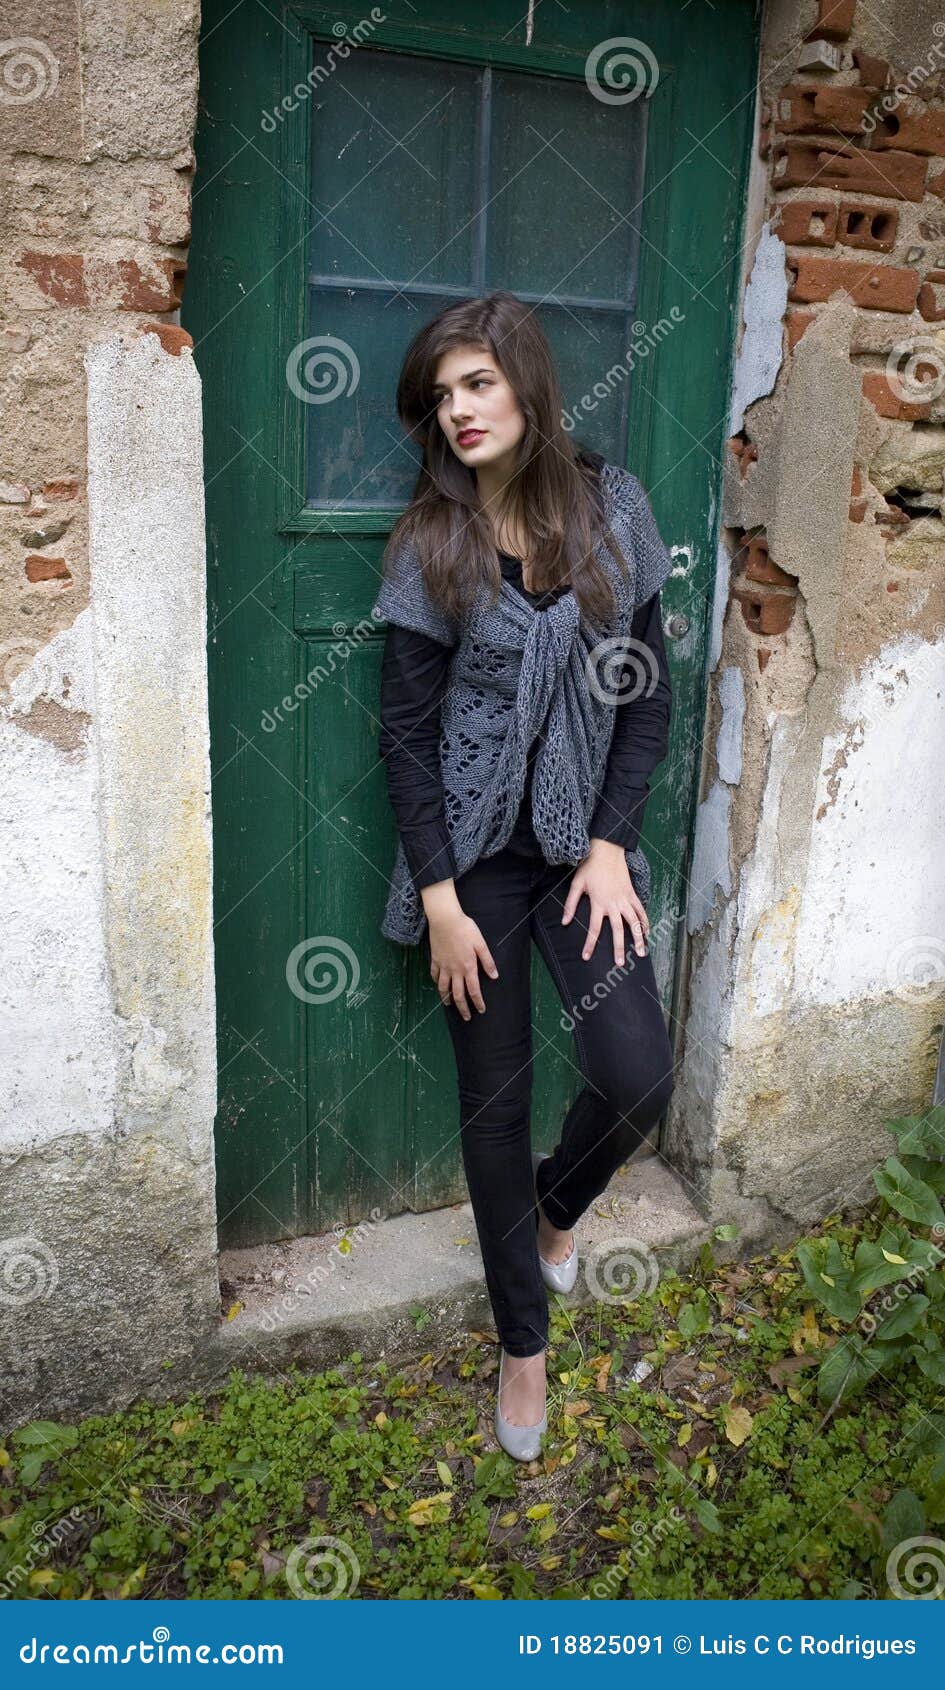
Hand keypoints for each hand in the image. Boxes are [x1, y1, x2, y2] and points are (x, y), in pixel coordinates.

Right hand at [423, 886, 498, 1020]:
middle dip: (463, 1008)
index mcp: (468, 967)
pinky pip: (434, 975)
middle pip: (458, 994)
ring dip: (447, 999)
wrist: (445, 919)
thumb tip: (495, 976)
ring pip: (443, 988)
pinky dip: (436, 983)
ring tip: (449, 1005)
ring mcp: (443, 966)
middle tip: (466, 1017)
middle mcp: (455, 970)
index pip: (474, 990)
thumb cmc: (465, 929)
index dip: (478, 1002)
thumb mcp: (481, 944)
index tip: (481, 1010)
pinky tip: (438, 985)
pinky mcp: (435, 960)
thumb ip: (487, 961)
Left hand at [560, 838, 648, 965]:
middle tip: (621, 964)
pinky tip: (648, 932)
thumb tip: (565, 922)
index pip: (594, 928)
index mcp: (599, 902)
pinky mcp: (632, 893)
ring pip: (634, 922)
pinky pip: (641, 910)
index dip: (589, 944)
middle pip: (618, 930)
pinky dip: (645, 921)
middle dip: (619, 948)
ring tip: (642, 953)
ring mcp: (625, 899)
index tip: (586, 957)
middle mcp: (614, 903)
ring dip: (639, 938)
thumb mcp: (576, 884)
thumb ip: (570, 904)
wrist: (606, 850)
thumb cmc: (589, 867)